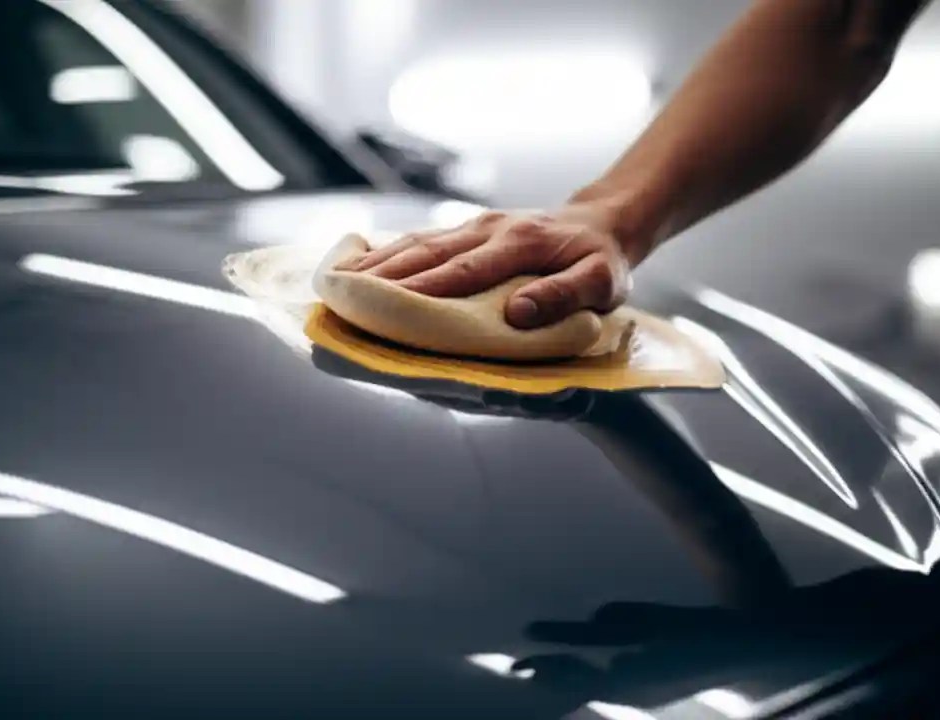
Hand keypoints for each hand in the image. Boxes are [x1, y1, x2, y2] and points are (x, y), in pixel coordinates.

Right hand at [338, 205, 635, 328]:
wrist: (602, 222)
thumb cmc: (601, 263)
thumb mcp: (601, 284)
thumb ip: (563, 296)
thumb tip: (516, 312)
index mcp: (521, 243)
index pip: (464, 270)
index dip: (423, 289)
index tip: (385, 305)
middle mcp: (490, 228)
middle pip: (428, 252)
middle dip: (382, 275)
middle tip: (340, 294)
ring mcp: (475, 224)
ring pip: (418, 241)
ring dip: (377, 262)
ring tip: (336, 280)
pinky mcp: (468, 227)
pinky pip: (422, 238)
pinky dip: (389, 251)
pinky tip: (360, 263)